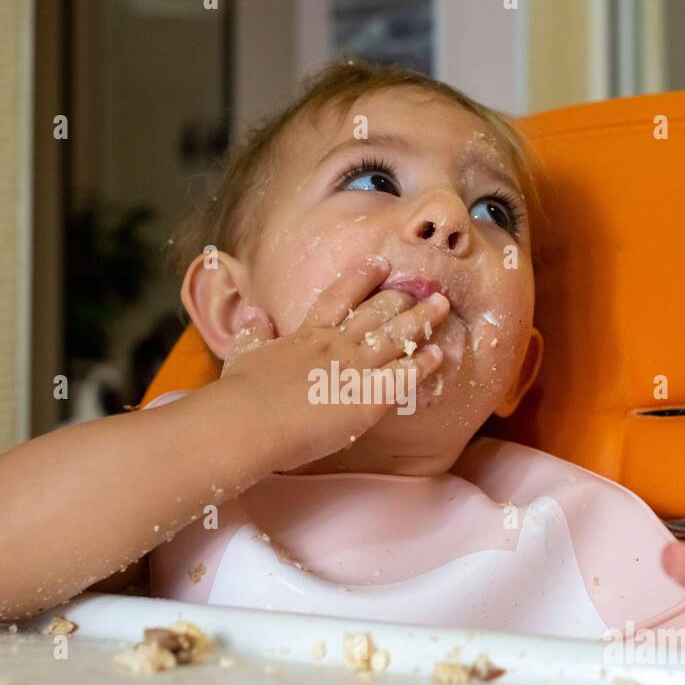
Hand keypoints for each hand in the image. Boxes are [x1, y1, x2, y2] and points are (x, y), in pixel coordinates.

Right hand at [217, 255, 447, 471]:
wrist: (249, 421)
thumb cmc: (242, 394)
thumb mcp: (243, 355)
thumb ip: (252, 334)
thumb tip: (254, 314)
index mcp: (307, 335)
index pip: (339, 298)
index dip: (361, 279)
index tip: (380, 263)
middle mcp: (335, 345)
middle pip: (375, 314)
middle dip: (401, 298)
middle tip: (424, 287)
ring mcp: (352, 370)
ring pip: (394, 339)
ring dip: (420, 321)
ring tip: (442, 307)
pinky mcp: (365, 400)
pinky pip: (400, 378)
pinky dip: (420, 366)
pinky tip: (436, 356)